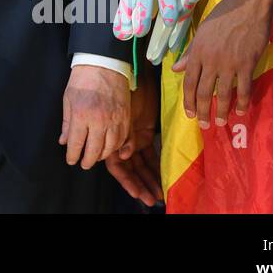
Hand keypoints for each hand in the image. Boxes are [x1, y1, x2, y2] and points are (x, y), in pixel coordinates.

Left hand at [60, 65, 129, 168]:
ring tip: (95, 156)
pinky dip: (116, 147)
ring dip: (102, 156)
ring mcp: (115, 120)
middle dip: (87, 161)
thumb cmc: (83, 79)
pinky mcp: (126, 117)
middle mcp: (99, 120)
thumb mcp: (68, 99)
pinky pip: (122, 139)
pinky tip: (109, 147)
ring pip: (110, 148)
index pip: (77, 144)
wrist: (104, 64)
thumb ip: (67, 123)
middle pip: (94, 151)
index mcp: (81, 115)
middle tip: (83, 163)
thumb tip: (64, 141)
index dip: (73, 156)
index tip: (71, 160)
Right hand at [104, 78, 161, 205]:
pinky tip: (162, 178)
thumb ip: (124, 135)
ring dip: (149, 178)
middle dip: (141, 184)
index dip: (127, 180)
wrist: (128, 72)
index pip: (117, 165)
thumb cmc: (119, 90)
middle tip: (152, 200)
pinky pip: (150, 154)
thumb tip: (124, 155)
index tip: (137, 193)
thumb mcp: (122, 114)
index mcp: (110, 138)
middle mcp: (121, 141)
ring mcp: (133, 138)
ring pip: (141, 164)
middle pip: (131, 169)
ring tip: (159, 195)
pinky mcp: (145, 132)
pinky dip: (156, 166)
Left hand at [170, 0, 271, 125]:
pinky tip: (242, 111)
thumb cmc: (224, 16)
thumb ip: (190, 52)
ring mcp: (229, 63)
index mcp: (197, 52)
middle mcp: (210, 60)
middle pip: (204, 92)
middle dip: (202, 111)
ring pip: (223, 94)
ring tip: (220, 121)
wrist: (247, 4)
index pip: (189, 82)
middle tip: (203, 125)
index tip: (189, 113)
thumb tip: (176, 69)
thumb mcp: (202, 32)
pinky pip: (244, 89)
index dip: (188, 100)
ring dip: (221, 111)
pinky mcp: (247, 64)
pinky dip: (243, 103)